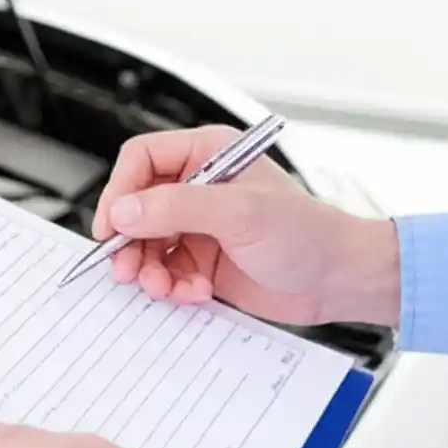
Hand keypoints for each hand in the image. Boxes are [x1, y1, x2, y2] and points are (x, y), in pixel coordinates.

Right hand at [94, 126, 400, 325]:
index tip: (111, 226)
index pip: (142, 160)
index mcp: (208, 155)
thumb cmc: (306, 234)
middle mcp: (198, 188)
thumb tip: (125, 211)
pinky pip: (166, 272)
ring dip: (148, 270)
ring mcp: (199, 226)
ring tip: (162, 287)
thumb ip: (175, 208)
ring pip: (147, 244)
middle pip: (137, 207)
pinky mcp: (202, 261)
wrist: (336, 281)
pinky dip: (172, 287)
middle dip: (130, 242)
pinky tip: (194, 292)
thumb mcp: (237, 213)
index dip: (120, 191)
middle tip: (125, 268)